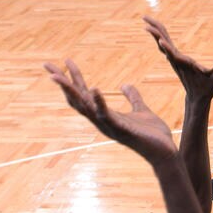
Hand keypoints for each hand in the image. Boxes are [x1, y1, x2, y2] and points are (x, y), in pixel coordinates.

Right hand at [45, 60, 176, 163]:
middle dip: (62, 82)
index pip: (84, 94)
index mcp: (106, 115)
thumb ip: (132, 97)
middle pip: (77, 99)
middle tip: (47, 65)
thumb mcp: (141, 109)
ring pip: (85, 107)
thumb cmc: (153, 134)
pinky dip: (100, 102)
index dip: (74, 78)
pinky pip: (107, 115)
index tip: (66, 60)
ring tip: (59, 77)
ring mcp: (110, 127)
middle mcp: (103, 121)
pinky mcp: (122, 130)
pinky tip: (94, 88)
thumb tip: (125, 85)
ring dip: (71, 92)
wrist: (166, 152)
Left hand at [143, 16, 212, 100]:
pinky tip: (156, 31)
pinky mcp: (175, 60)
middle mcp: (176, 60)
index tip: (159, 40)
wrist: (197, 99)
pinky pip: (165, 45)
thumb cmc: (207, 88)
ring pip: (162, 42)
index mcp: (184, 64)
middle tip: (144, 17)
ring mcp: (174, 60)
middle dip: (155, 30)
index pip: (174, 55)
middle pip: (163, 42)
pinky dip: (160, 36)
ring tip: (146, 20)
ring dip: (155, 30)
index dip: (167, 48)